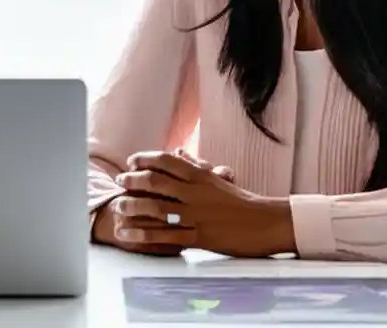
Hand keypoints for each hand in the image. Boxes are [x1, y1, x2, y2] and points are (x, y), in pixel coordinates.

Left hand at [91, 149, 232, 256]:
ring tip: (118, 207)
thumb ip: (195, 165)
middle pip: (156, 182)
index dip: (145, 159)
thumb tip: (178, 150)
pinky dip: (144, 234)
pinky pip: (166, 236)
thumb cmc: (243, 201)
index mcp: (201, 177)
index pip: (167, 161)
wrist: (268, 223)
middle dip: (133, 181)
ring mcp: (196, 215)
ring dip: (133, 207)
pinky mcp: (199, 237)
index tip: (131, 161)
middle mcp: (195, 193)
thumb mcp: (218, 179)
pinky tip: (129, 234)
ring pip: (157, 208)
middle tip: (119, 181)